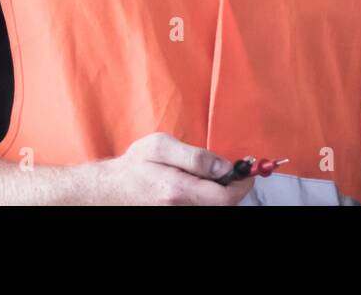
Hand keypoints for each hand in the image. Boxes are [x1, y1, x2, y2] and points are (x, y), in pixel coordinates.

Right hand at [95, 132, 254, 204]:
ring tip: (214, 176)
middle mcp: (181, 209)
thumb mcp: (160, 146)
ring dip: (223, 193)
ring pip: (216, 207)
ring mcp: (180, 215)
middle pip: (225, 205)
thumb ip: (194, 156)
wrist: (113, 190)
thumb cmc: (136, 165)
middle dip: (235, 187)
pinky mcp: (180, 215)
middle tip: (235, 171)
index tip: (247, 169)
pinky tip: (203, 187)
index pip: (226, 197)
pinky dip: (211, 198)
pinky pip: (205, 208)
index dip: (242, 183)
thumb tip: (224, 166)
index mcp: (178, 190)